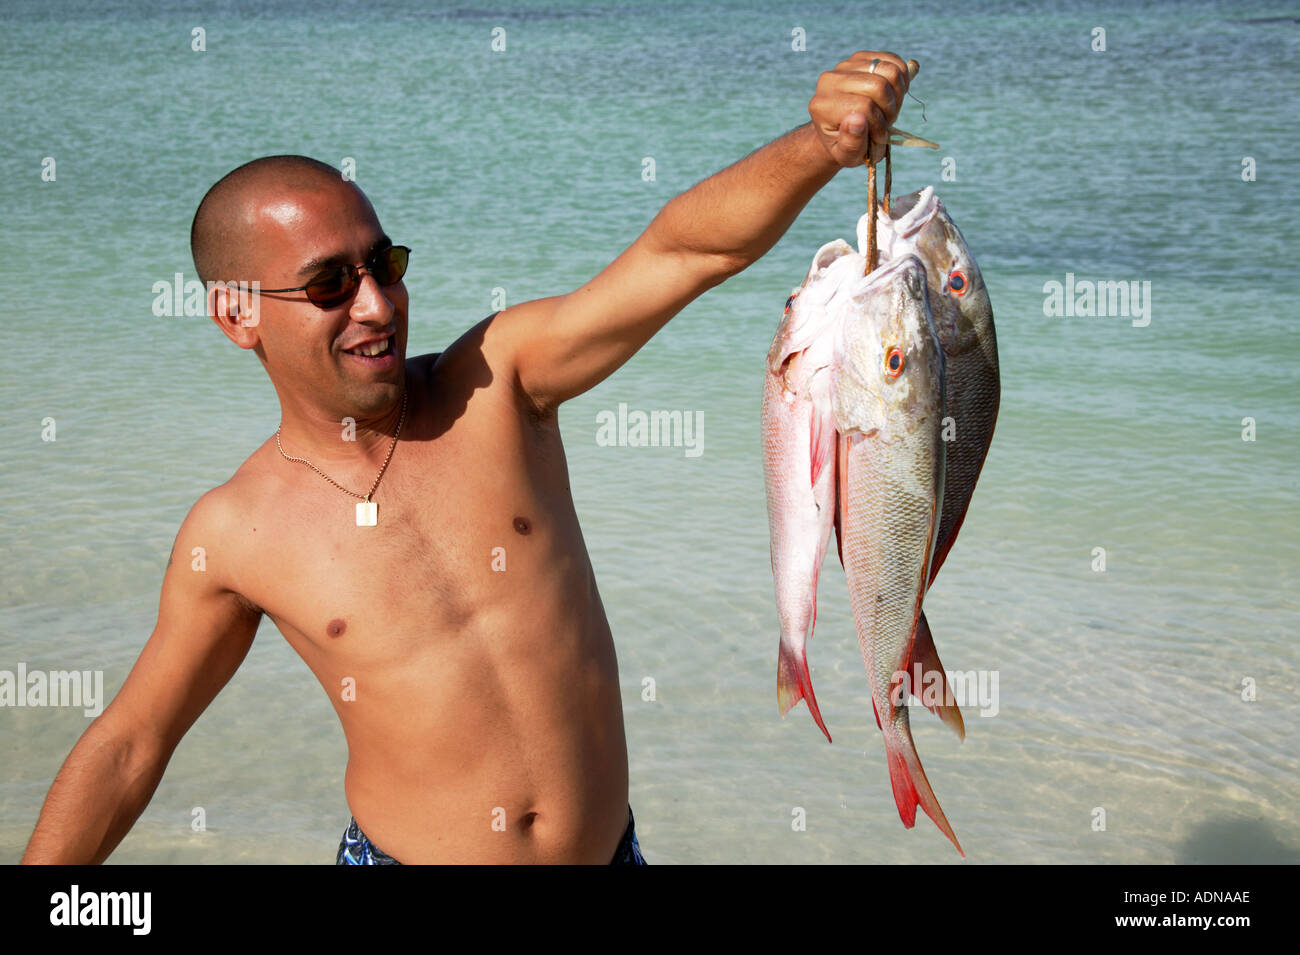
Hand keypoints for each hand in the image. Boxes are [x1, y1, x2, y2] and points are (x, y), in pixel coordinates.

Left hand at [809, 51, 910, 166]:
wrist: (839, 128)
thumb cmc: (845, 144)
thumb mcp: (847, 155)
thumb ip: (852, 143)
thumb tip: (858, 119)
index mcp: (822, 105)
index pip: (865, 106)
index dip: (880, 125)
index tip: (879, 137)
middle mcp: (829, 80)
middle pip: (879, 86)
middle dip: (891, 108)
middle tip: (887, 121)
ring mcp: (845, 65)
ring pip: (890, 70)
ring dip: (898, 94)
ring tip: (889, 109)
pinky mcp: (860, 57)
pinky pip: (892, 60)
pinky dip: (902, 77)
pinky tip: (895, 93)